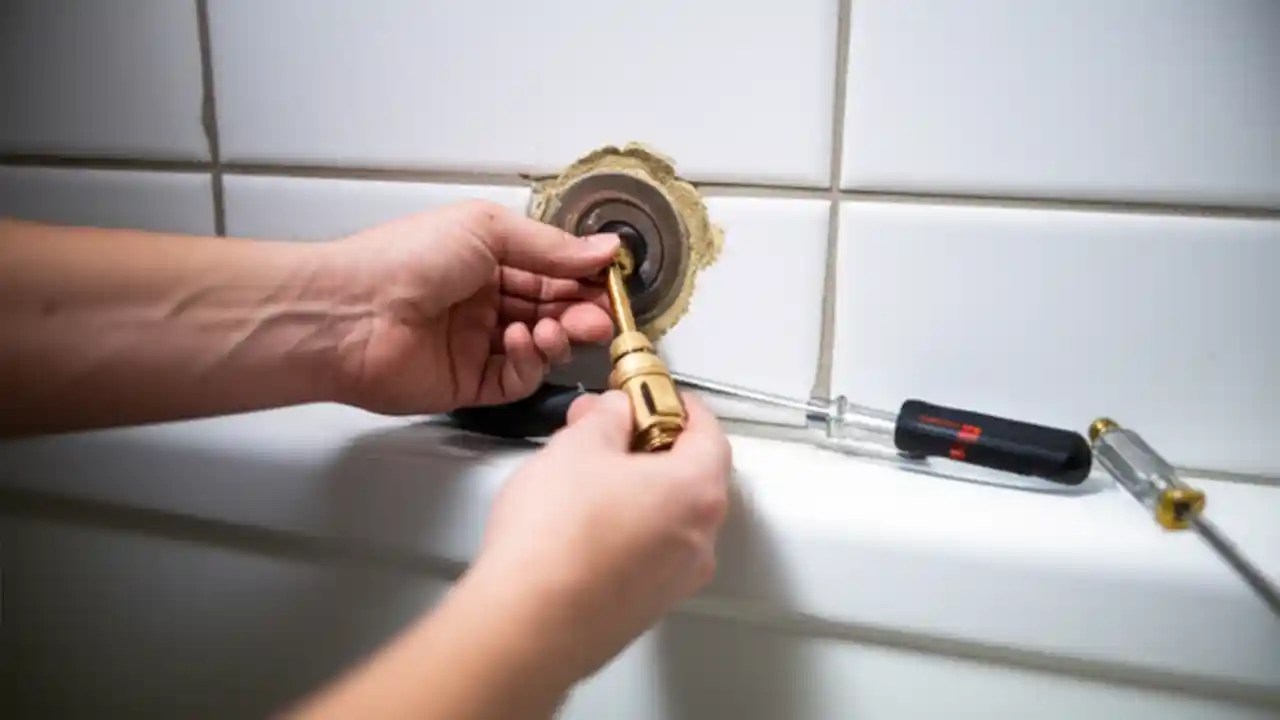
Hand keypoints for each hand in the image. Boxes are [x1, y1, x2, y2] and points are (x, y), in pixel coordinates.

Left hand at [322, 200, 619, 413]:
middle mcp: (481, 300)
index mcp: (484, 258)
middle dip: (580, 312)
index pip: (549, 270)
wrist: (349, 313)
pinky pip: (516, 378)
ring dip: (558, 337)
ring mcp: (475, 343)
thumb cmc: (402, 259)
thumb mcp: (486, 230)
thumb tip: (602, 248)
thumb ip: (550, 246)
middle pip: (551, 310)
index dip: (582, 277)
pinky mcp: (468, 383)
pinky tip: (523, 343)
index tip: (611, 282)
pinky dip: (529, 364)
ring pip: (539, 347)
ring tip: (559, 329)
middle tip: (602, 316)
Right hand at [465, 391, 732, 681]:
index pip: (709, 433)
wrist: (526, 626)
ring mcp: (675, 581)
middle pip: (690, 477)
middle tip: (608, 427)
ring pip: (667, 518)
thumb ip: (607, 419)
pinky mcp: (644, 609)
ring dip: (635, 489)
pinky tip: (580, 523)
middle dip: (649, 446)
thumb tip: (618, 412)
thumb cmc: (555, 536)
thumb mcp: (576, 447)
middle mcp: (700, 540)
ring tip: (583, 474)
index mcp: (697, 491)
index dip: (679, 405)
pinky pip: (647, 554)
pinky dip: (625, 529)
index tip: (652, 394)